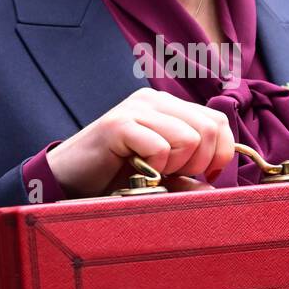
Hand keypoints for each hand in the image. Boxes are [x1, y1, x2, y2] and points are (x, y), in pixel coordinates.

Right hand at [45, 87, 235, 197]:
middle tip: (171, 175)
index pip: (218, 121)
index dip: (221, 153)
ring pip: (190, 138)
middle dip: (199, 163)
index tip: (202, 176)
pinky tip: (136, 170)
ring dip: (175, 166)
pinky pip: (160, 148)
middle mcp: (154, 100)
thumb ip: (188, 179)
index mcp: (168, 106)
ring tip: (150, 171)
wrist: (67, 180)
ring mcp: (136, 109)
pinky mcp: (119, 124)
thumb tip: (213, 188)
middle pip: (209, 129)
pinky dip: (155, 168)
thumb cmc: (115, 177)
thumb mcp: (161, 177)